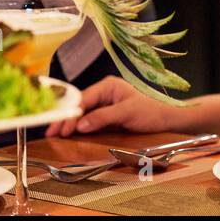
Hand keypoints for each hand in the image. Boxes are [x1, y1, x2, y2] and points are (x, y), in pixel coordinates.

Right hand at [44, 76, 178, 136]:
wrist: (168, 121)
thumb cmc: (152, 111)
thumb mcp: (127, 113)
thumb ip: (103, 117)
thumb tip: (80, 124)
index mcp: (108, 86)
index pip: (83, 99)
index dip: (71, 113)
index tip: (62, 127)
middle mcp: (103, 93)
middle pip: (79, 105)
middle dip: (64, 118)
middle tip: (51, 132)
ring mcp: (104, 105)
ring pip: (81, 114)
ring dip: (68, 123)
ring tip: (54, 134)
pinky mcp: (106, 116)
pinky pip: (88, 121)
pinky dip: (77, 127)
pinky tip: (68, 133)